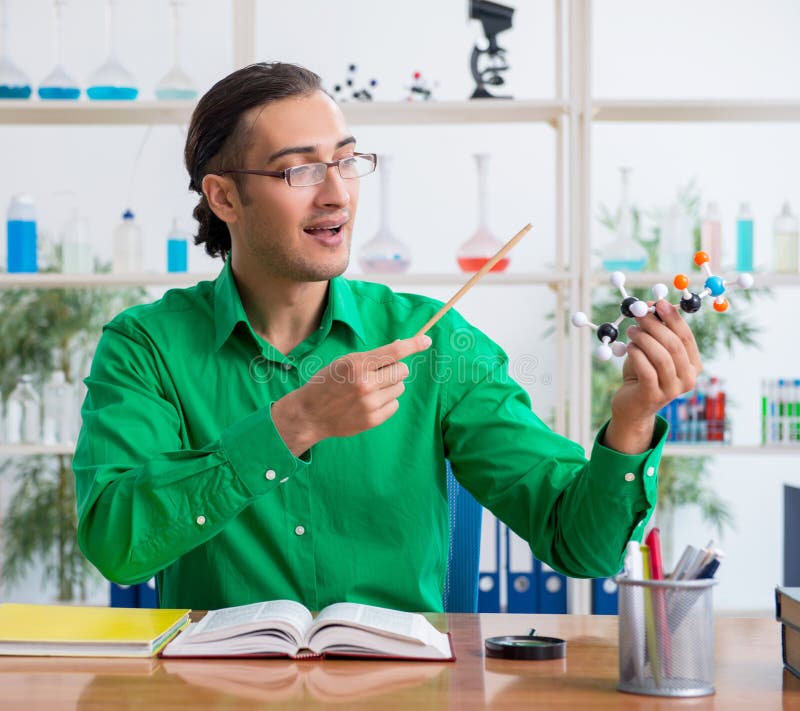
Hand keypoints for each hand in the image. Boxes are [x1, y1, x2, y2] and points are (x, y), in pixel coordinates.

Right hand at [272, 334, 431, 455]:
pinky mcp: (372, 420)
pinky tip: (370, 402)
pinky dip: (387, 402)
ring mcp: (370, 403)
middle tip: (380, 372)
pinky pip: (394, 405)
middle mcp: (366, 383)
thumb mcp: (345, 361)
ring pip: (399, 388)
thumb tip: (401, 347)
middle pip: (402, 371)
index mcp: (357, 364)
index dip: (414, 345)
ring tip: (371, 389)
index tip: (426, 341)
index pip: (394, 352)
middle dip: (395, 369)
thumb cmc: (327, 383)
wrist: (309, 413)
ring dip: (390, 386)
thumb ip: (372, 357)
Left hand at [605, 299, 701, 453]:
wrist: (632, 406)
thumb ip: (656, 332)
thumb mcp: (652, 351)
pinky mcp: (653, 396)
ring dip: (644, 339)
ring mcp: (672, 390)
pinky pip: (647, 370)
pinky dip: (637, 354)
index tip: (658, 302)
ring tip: (631, 330)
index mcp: (693, 365)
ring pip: (661, 357)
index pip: (686, 337)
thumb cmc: (643, 374)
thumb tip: (653, 304)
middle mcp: (688, 379)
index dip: (673, 318)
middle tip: (638, 313)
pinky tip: (629, 347)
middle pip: (674, 345)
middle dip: (655, 325)